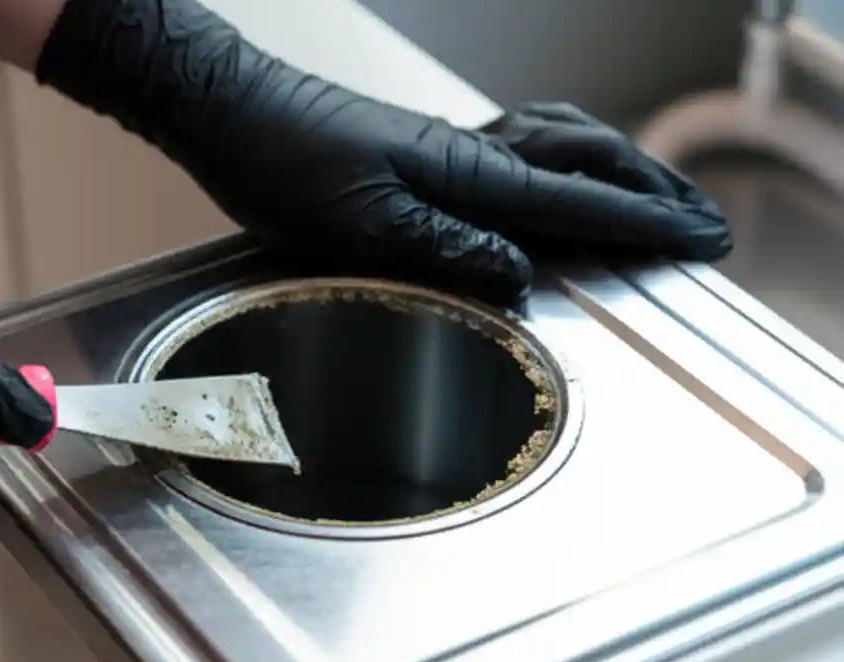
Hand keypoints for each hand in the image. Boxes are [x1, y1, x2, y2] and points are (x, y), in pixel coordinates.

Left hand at [37, 0, 730, 303]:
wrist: (233, 112)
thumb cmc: (282, 166)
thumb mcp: (361, 225)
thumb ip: (447, 250)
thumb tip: (523, 276)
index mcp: (466, 176)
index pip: (579, 203)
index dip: (645, 225)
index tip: (701, 242)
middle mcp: (471, 154)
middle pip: (590, 162)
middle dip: (653, 194)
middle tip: (702, 223)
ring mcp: (450, 146)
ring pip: (561, 146)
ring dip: (618, 171)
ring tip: (653, 197)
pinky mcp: (424, 150)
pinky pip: (520, 145)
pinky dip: (564, 158)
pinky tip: (553, 175)